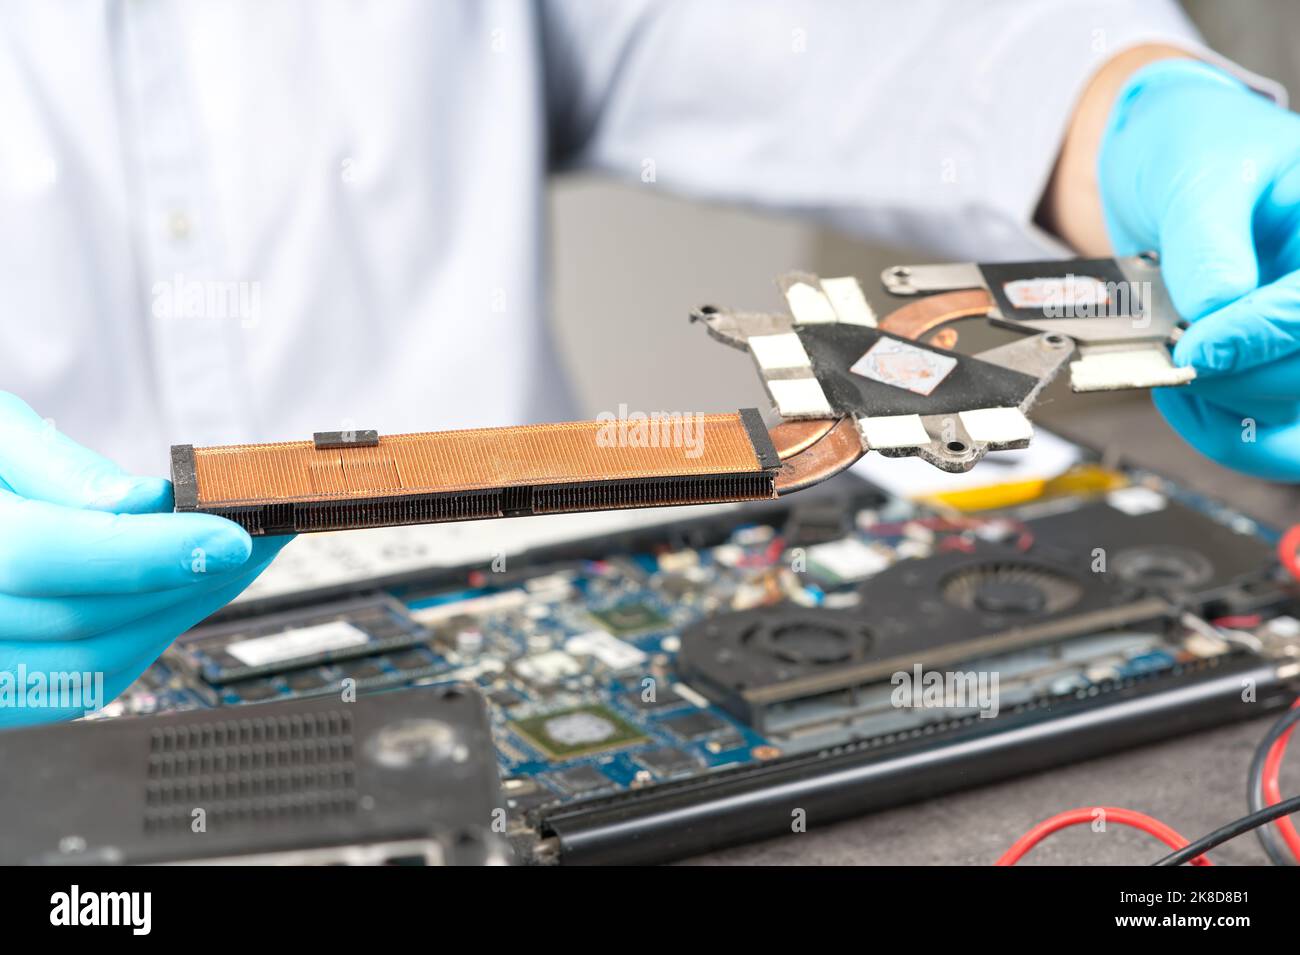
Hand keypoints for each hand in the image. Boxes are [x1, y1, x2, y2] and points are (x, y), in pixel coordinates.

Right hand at [0, 393, 290, 725]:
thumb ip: (58, 468)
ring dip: (182, 613)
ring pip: (94, 665)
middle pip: (83, 619)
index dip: (148, 552)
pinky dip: (148, 640)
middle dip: (190, 579)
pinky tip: (185, 594)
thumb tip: (149, 501)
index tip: (232, 535)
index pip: (45, 554)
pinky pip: (84, 687)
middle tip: (264, 534)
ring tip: (237, 560)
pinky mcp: (1, 694)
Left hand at [1098, 58, 1299, 478]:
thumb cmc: (1194, 149)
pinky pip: (1273, 437)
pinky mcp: (1282, 369)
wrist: (1166, 165)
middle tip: (1174, 356)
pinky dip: (1222, 433)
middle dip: (1235, 379)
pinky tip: (1183, 398)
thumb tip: (1217, 311)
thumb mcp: (1198, 176)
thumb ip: (1209, 247)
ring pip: (1292, 416)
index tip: (1194, 348)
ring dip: (1223, 413)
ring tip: (1171, 371)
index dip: (1259, 337)